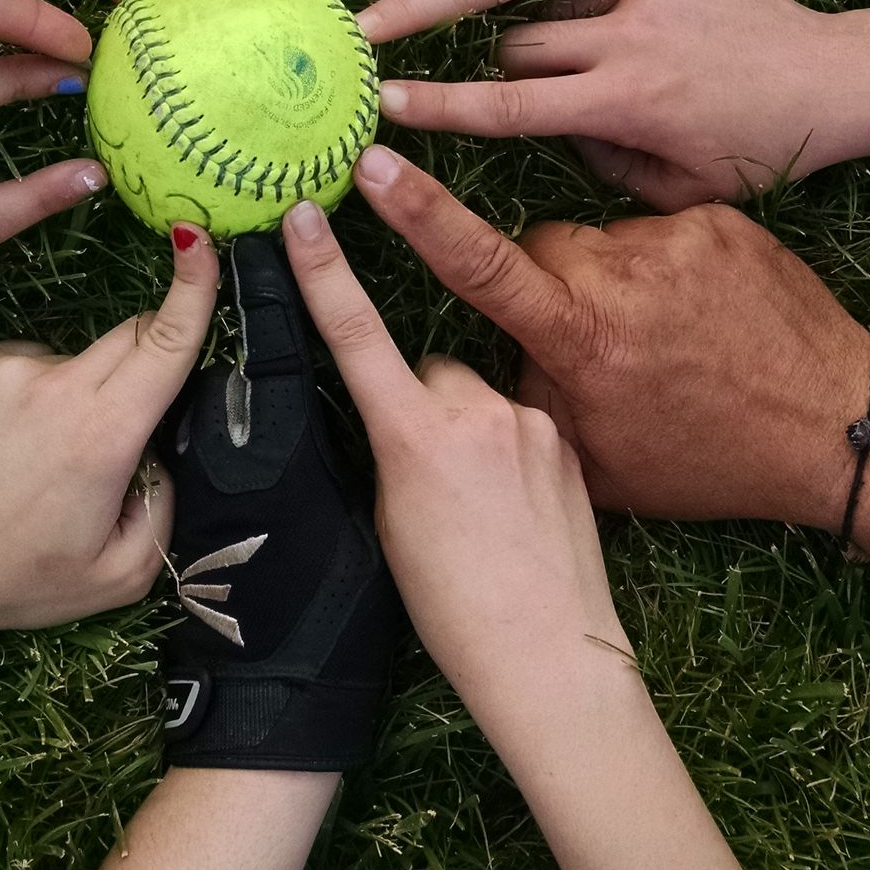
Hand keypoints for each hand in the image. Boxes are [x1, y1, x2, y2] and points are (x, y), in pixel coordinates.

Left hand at [0, 223, 216, 646]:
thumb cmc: (19, 579)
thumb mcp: (123, 573)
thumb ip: (166, 504)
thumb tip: (164, 448)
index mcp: (101, 434)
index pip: (164, 339)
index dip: (194, 286)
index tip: (201, 238)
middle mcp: (54, 384)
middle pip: (132, 336)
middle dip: (147, 365)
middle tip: (121, 434)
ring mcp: (7, 367)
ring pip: (81, 357)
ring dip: (85, 393)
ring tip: (45, 461)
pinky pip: (32, 361)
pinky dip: (37, 393)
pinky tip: (11, 444)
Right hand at [280, 197, 627, 729]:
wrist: (549, 654)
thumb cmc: (455, 610)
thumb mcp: (392, 526)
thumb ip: (396, 451)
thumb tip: (409, 420)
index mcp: (415, 436)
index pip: (356, 335)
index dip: (323, 272)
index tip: (302, 215)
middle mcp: (475, 411)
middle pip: (431, 369)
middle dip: (423, 403)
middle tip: (430, 480)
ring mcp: (528, 419)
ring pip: (479, 393)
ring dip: (472, 426)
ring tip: (483, 505)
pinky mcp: (566, 436)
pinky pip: (521, 418)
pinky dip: (511, 447)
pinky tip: (518, 506)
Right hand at [345, 146, 869, 525]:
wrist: (837, 427)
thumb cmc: (711, 462)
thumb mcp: (599, 461)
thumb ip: (529, 400)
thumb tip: (490, 355)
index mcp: (585, 340)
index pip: (480, 264)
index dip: (418, 213)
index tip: (374, 163)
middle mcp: (625, 278)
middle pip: (541, 246)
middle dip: (549, 283)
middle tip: (590, 340)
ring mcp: (675, 241)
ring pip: (601, 238)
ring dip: (611, 277)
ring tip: (666, 335)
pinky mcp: (717, 219)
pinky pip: (657, 229)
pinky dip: (666, 265)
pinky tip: (704, 313)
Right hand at [379, 0, 845, 208]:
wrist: (836, 76)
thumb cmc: (762, 147)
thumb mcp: (680, 184)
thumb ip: (605, 162)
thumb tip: (565, 134)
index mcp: (627, 98)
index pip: (509, 104)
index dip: (442, 105)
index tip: (386, 98)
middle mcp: (629, 36)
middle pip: (518, 43)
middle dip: (505, 67)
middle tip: (529, 93)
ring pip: (564, 13)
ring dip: (572, 44)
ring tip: (635, 72)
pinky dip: (625, 18)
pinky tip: (679, 42)